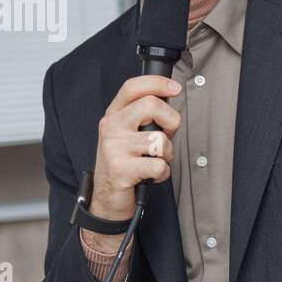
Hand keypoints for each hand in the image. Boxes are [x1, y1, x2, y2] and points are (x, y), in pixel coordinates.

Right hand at [85, 74, 182, 251]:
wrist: (106, 198)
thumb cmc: (124, 164)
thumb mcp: (127, 134)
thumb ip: (142, 117)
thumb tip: (169, 100)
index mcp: (113, 115)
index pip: (132, 87)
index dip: (157, 83)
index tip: (175, 88)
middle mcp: (111, 127)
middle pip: (151, 105)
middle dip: (171, 122)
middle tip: (167, 137)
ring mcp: (114, 148)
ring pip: (160, 140)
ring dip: (167, 155)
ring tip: (154, 161)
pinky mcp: (121, 169)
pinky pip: (158, 166)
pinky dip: (162, 174)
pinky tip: (150, 176)